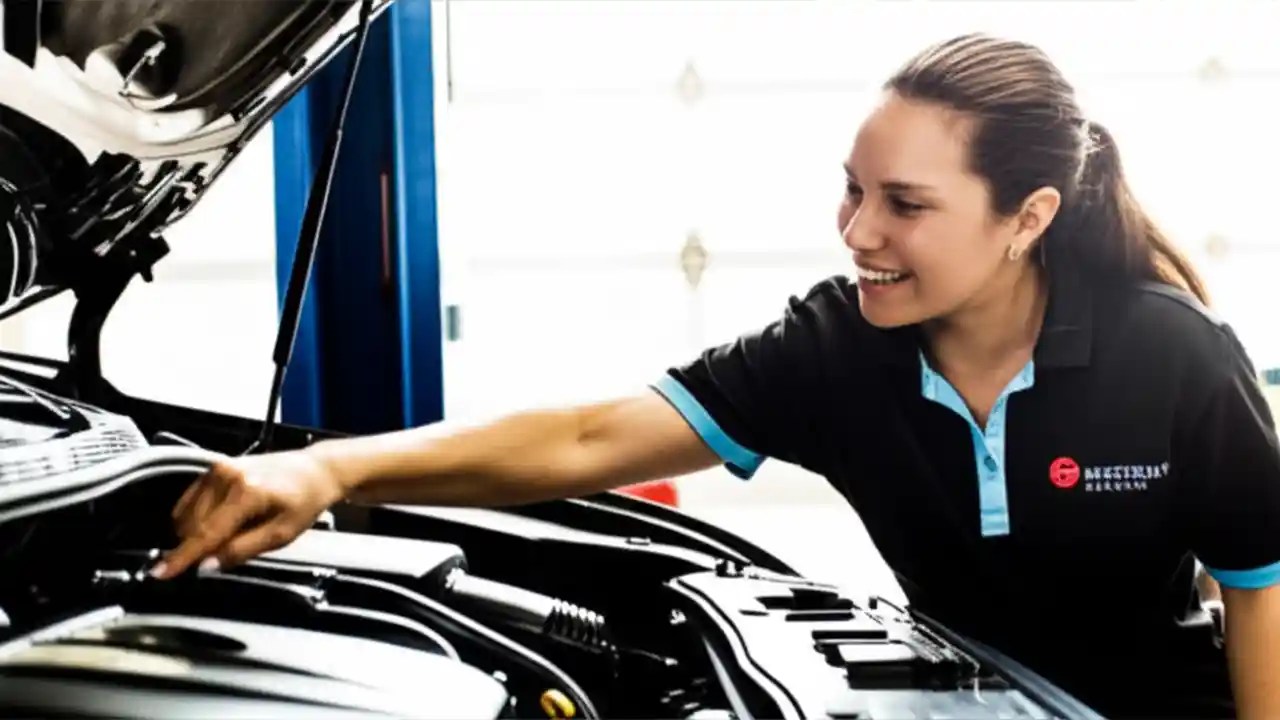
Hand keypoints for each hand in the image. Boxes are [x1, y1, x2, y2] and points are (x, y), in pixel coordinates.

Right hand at [152, 449, 348, 578]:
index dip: (182, 556)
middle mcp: (225, 476)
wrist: (315, 470)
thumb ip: (242, 550)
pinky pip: (190, 500)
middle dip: (198, 547)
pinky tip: (217, 523)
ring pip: (186, 513)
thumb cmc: (304, 504)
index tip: (158, 574)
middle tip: (224, 553)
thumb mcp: (281, 535)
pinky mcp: (214, 466)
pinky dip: (195, 518)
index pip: (207, 532)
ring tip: (229, 534)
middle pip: (192, 524)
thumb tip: (206, 567)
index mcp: (246, 493)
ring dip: (195, 533)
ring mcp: (217, 468)